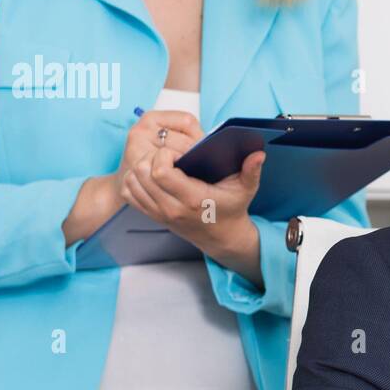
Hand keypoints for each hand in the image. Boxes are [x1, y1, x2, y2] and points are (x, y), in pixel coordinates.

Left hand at [118, 115, 265, 274]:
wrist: (221, 237)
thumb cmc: (231, 209)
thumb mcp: (245, 189)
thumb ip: (252, 171)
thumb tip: (258, 154)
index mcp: (192, 199)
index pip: (160, 172)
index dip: (164, 155)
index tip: (177, 152)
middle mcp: (171, 208)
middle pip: (142, 174)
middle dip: (151, 157)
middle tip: (166, 154)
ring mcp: (159, 213)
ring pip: (132, 182)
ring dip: (140, 167)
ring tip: (158, 163)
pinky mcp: (152, 215)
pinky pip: (130, 194)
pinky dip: (135, 181)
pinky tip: (150, 175)